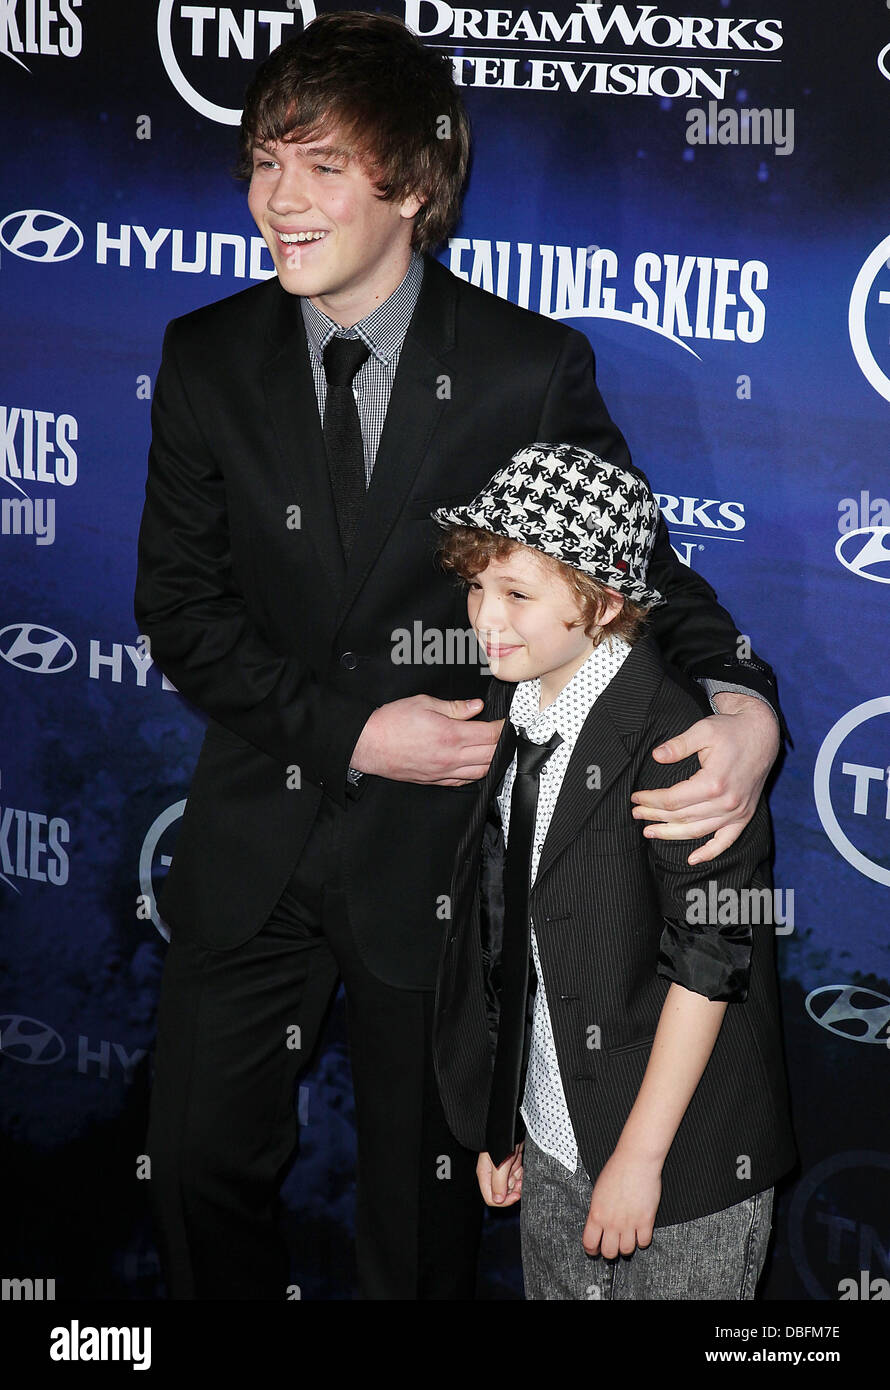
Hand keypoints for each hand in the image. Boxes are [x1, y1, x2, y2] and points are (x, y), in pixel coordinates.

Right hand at [350, 695, 503, 784]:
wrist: (368, 744)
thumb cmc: (391, 722)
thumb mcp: (424, 703)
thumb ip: (454, 707)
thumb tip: (476, 707)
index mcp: (450, 735)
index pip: (489, 735)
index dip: (502, 728)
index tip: (506, 721)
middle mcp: (450, 757)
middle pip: (490, 754)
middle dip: (502, 744)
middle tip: (504, 734)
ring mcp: (443, 772)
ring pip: (480, 771)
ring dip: (492, 760)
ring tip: (494, 749)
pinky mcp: (434, 780)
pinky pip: (463, 781)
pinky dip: (475, 774)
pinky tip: (476, 765)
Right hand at [477, 1145, 523, 1206]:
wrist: (512, 1127)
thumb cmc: (502, 1141)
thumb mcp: (499, 1164)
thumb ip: (497, 1183)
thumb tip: (498, 1200)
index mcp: (485, 1175)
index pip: (491, 1198)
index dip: (504, 1200)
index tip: (515, 1194)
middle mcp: (493, 1175)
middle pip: (502, 1194)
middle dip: (513, 1191)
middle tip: (519, 1182)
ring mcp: (502, 1170)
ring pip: (510, 1186)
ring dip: (518, 1183)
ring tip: (521, 1174)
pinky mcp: (511, 1165)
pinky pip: (516, 1177)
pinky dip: (520, 1176)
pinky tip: (522, 1170)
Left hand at [583, 1149, 661, 1257]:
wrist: (636, 1161)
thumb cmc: (617, 1170)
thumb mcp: (598, 1191)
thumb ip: (598, 1211)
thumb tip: (598, 1224)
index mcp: (596, 1214)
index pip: (589, 1243)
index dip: (592, 1250)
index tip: (595, 1249)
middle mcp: (612, 1222)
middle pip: (609, 1252)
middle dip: (610, 1251)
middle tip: (613, 1245)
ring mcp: (629, 1223)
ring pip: (627, 1250)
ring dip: (627, 1247)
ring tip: (627, 1238)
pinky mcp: (646, 1220)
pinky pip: (644, 1242)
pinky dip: (642, 1240)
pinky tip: (640, 1233)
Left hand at [630, 693, 778, 863]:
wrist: (762, 733)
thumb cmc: (732, 731)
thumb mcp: (703, 730)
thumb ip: (679, 745)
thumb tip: (657, 756)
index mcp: (713, 782)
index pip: (672, 800)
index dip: (650, 800)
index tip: (635, 797)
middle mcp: (726, 802)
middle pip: (681, 817)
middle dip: (654, 816)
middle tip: (636, 813)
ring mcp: (737, 812)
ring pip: (697, 831)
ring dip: (671, 834)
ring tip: (650, 832)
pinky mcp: (744, 815)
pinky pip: (726, 841)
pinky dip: (709, 853)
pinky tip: (691, 859)